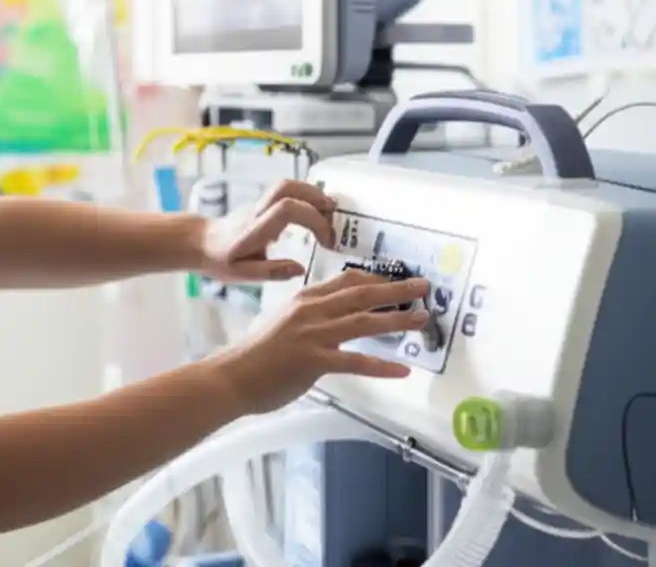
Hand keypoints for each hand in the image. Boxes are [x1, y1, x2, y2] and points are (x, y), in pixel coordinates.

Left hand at [199, 180, 337, 282]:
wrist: (201, 242)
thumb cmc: (221, 260)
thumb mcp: (242, 275)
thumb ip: (271, 272)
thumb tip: (300, 269)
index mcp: (254, 229)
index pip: (286, 209)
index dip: (312, 219)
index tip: (326, 241)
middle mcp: (258, 210)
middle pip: (287, 187)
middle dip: (316, 198)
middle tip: (334, 218)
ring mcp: (259, 203)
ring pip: (288, 185)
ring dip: (313, 195)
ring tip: (331, 214)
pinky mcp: (263, 203)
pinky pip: (287, 192)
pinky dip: (306, 198)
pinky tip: (317, 214)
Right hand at [206, 269, 430, 414]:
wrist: (231, 376)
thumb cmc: (254, 355)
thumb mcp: (281, 323)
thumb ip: (307, 317)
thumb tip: (330, 319)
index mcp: (304, 299)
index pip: (347, 281)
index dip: (377, 280)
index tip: (397, 281)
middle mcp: (310, 311)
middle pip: (362, 294)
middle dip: (397, 290)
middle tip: (424, 288)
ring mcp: (312, 335)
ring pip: (364, 322)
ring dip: (397, 320)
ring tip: (422, 320)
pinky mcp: (313, 361)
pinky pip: (355, 362)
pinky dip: (381, 366)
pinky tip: (402, 370)